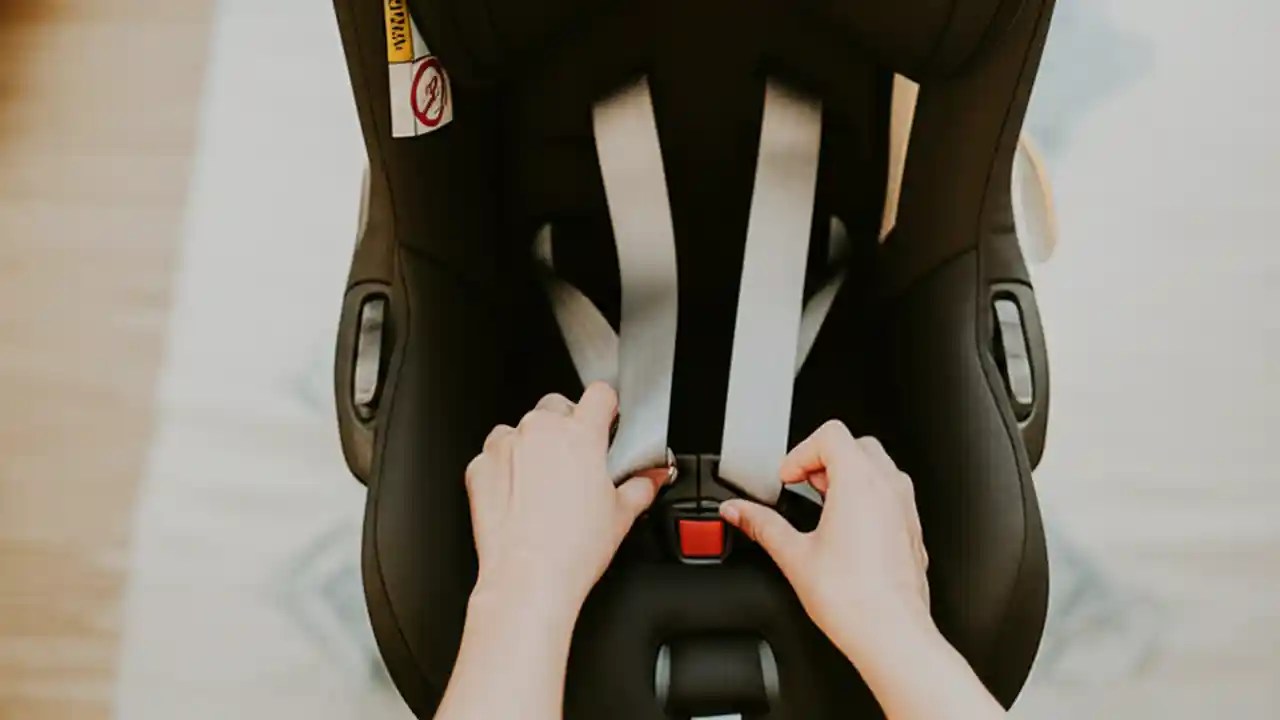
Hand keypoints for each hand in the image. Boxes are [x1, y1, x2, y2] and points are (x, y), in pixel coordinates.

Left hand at [464, 382, 668, 612]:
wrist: (527, 578)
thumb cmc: (572, 548)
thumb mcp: (622, 514)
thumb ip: (641, 485)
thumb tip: (652, 477)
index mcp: (581, 434)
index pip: (600, 394)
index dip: (606, 407)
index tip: (606, 421)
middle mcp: (540, 431)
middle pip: (557, 407)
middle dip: (567, 428)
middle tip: (576, 464)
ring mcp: (505, 446)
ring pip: (522, 429)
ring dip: (533, 446)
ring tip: (545, 485)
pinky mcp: (479, 467)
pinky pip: (495, 455)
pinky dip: (506, 469)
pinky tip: (521, 498)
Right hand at [719, 421, 931, 664]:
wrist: (891, 634)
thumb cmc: (853, 599)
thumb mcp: (793, 555)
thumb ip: (762, 525)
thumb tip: (738, 512)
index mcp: (858, 482)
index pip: (830, 435)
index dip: (800, 453)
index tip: (787, 479)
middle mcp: (888, 488)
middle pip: (855, 445)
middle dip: (824, 461)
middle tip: (802, 489)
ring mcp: (905, 508)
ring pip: (878, 468)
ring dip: (848, 477)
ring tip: (823, 509)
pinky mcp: (912, 529)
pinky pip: (891, 495)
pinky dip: (867, 499)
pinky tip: (846, 533)